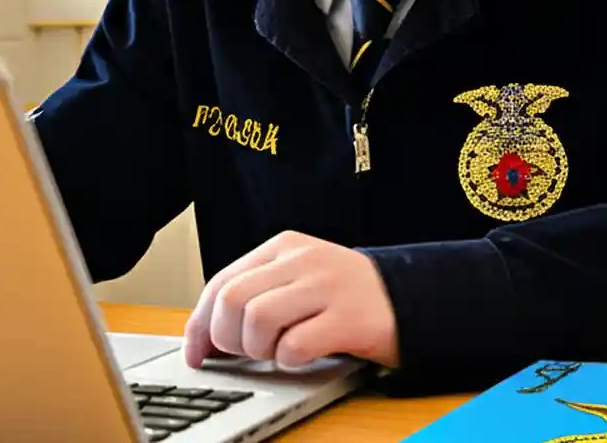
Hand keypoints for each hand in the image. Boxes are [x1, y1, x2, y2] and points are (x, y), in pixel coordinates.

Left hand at [183, 231, 398, 369]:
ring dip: (258, 349)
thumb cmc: (344, 295)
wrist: (410, 296)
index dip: (200, 323)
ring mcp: (326, 287)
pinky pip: (295, 345)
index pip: (222, 282)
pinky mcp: (348, 318)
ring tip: (278, 352)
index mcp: (282, 247)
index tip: (196, 353)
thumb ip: (255, 294)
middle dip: (228, 338)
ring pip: (257, 320)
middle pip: (233, 300)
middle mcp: (301, 260)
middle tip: (246, 353)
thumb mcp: (297, 279)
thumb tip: (205, 335)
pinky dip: (288, 360)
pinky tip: (302, 355)